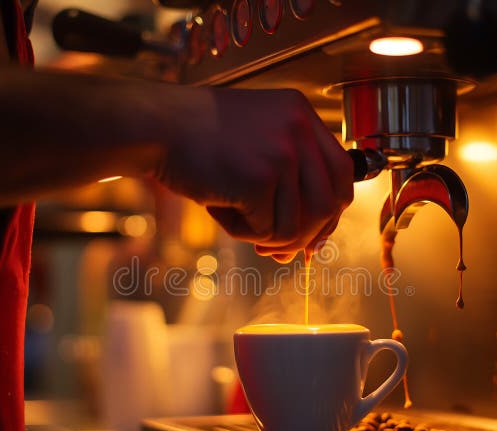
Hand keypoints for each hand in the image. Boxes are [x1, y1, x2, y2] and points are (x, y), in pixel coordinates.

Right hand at [156, 87, 352, 262]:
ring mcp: (281, 153)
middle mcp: (299, 129)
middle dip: (306, 236)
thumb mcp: (254, 140)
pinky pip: (267, 230)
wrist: (155, 126)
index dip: (330, 211)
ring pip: (297, 225)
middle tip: (277, 250)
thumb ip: (287, 175)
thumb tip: (309, 241)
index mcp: (301, 114)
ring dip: (267, 236)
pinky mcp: (259, 178)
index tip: (312, 234)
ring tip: (235, 220)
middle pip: (330, 203)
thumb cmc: (198, 139)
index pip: (341, 172)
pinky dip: (241, 232)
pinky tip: (219, 209)